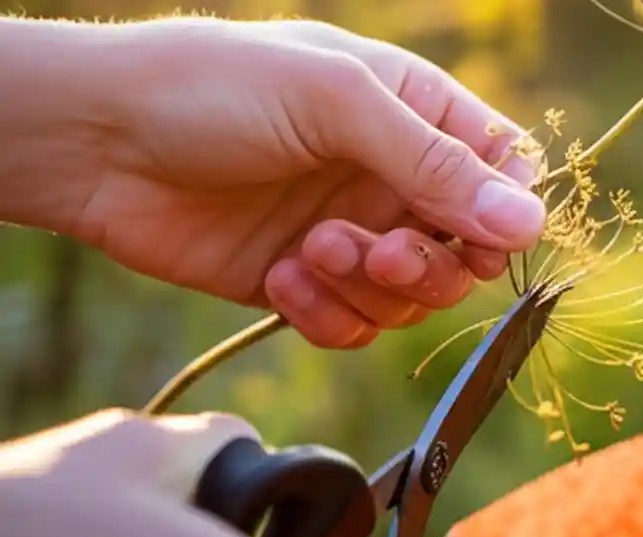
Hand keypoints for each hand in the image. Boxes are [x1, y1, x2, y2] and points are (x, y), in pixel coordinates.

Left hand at [0, 17, 545, 347]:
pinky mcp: (304, 283)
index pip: (502, 172)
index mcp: (412, 112)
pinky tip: (281, 280)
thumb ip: (434, 164)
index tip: (478, 238)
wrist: (99, 141)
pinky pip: (353, 326)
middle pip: (465, 251)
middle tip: (377, 251)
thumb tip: (528, 223)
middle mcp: (389, 176)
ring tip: (310, 251)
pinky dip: (327, 317)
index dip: (504, 214)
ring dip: (368, 289)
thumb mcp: (337, 101)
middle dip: (429, 263)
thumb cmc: (215, 88)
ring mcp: (349, 232)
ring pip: (410, 298)